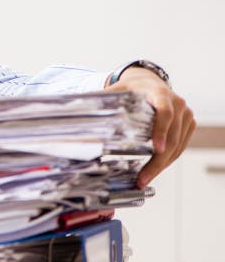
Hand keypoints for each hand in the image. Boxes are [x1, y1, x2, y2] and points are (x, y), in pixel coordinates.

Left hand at [105, 67, 195, 187]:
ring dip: (161, 166)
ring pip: (177, 146)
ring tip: (143, 181)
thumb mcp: (116, 90)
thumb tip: (72, 109)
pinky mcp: (188, 125)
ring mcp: (186, 115)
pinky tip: (152, 172)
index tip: (156, 149)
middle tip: (142, 179)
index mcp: (160, 93)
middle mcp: (178, 104)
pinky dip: (167, 161)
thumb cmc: (130, 88)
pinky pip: (180, 147)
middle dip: (158, 161)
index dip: (161, 130)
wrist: (149, 81)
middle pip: (172, 137)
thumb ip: (99, 99)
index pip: (165, 113)